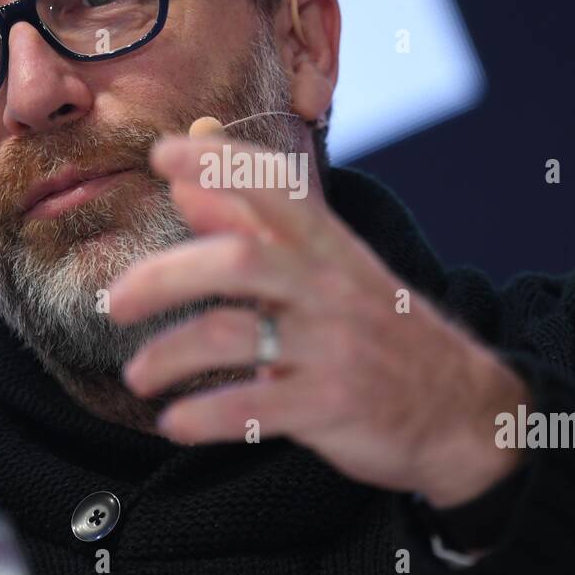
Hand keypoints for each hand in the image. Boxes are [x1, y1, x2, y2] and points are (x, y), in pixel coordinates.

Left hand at [107, 134, 531, 507]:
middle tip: (113, 302)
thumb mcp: (327, 269)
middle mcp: (328, 286)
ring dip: (169, 355)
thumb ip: (252, 227)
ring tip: (138, 374)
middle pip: (237, 260)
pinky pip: (254, 406)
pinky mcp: (332, 405)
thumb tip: (184, 184)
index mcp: (327, 246)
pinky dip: (205, 415)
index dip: (218, 164)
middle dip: (164, 275)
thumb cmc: (378, 330)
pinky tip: (176, 421)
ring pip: (234, 335)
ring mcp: (332, 346)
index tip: (163, 152)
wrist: (461, 407)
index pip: (272, 189)